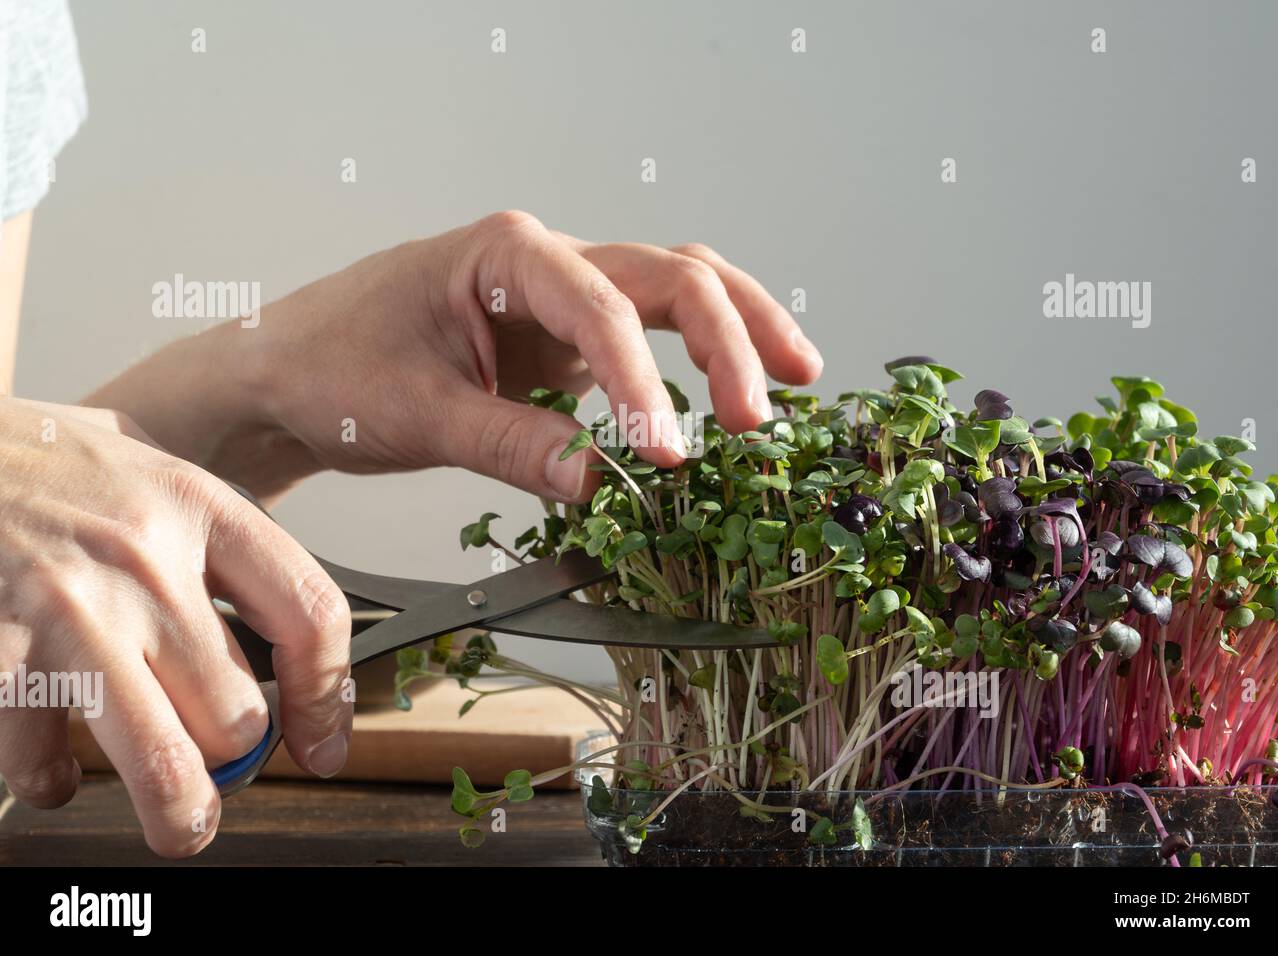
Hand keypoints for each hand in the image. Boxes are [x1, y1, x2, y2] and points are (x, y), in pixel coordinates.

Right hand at [0, 397, 352, 855]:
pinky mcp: (1, 656)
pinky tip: (54, 770)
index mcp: (197, 505)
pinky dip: (51, 783)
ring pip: (166, 762)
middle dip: (234, 755)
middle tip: (223, 767)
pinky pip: (45, 763)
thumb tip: (274, 620)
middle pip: (238, 711)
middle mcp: (143, 559)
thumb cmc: (34, 460)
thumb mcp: (146, 463)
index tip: (322, 740)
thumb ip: (209, 533)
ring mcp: (69, 611)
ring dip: (179, 808)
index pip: (309, 613)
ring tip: (181, 820)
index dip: (326, 697)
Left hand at [91, 211, 821, 500]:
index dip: (644, 384)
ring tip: (794, 377)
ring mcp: (559, 299)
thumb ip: (509, 443)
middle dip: (727, 338)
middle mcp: (544, 262)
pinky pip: (650, 338)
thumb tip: (600, 483)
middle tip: (759, 415)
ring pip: (677, 289)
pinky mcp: (562, 340)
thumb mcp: (414, 413)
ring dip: (737, 330)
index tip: (667, 454)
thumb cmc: (331, 370)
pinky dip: (698, 361)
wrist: (287, 373)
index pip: (604, 308)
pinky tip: (733, 392)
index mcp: (505, 254)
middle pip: (671, 275)